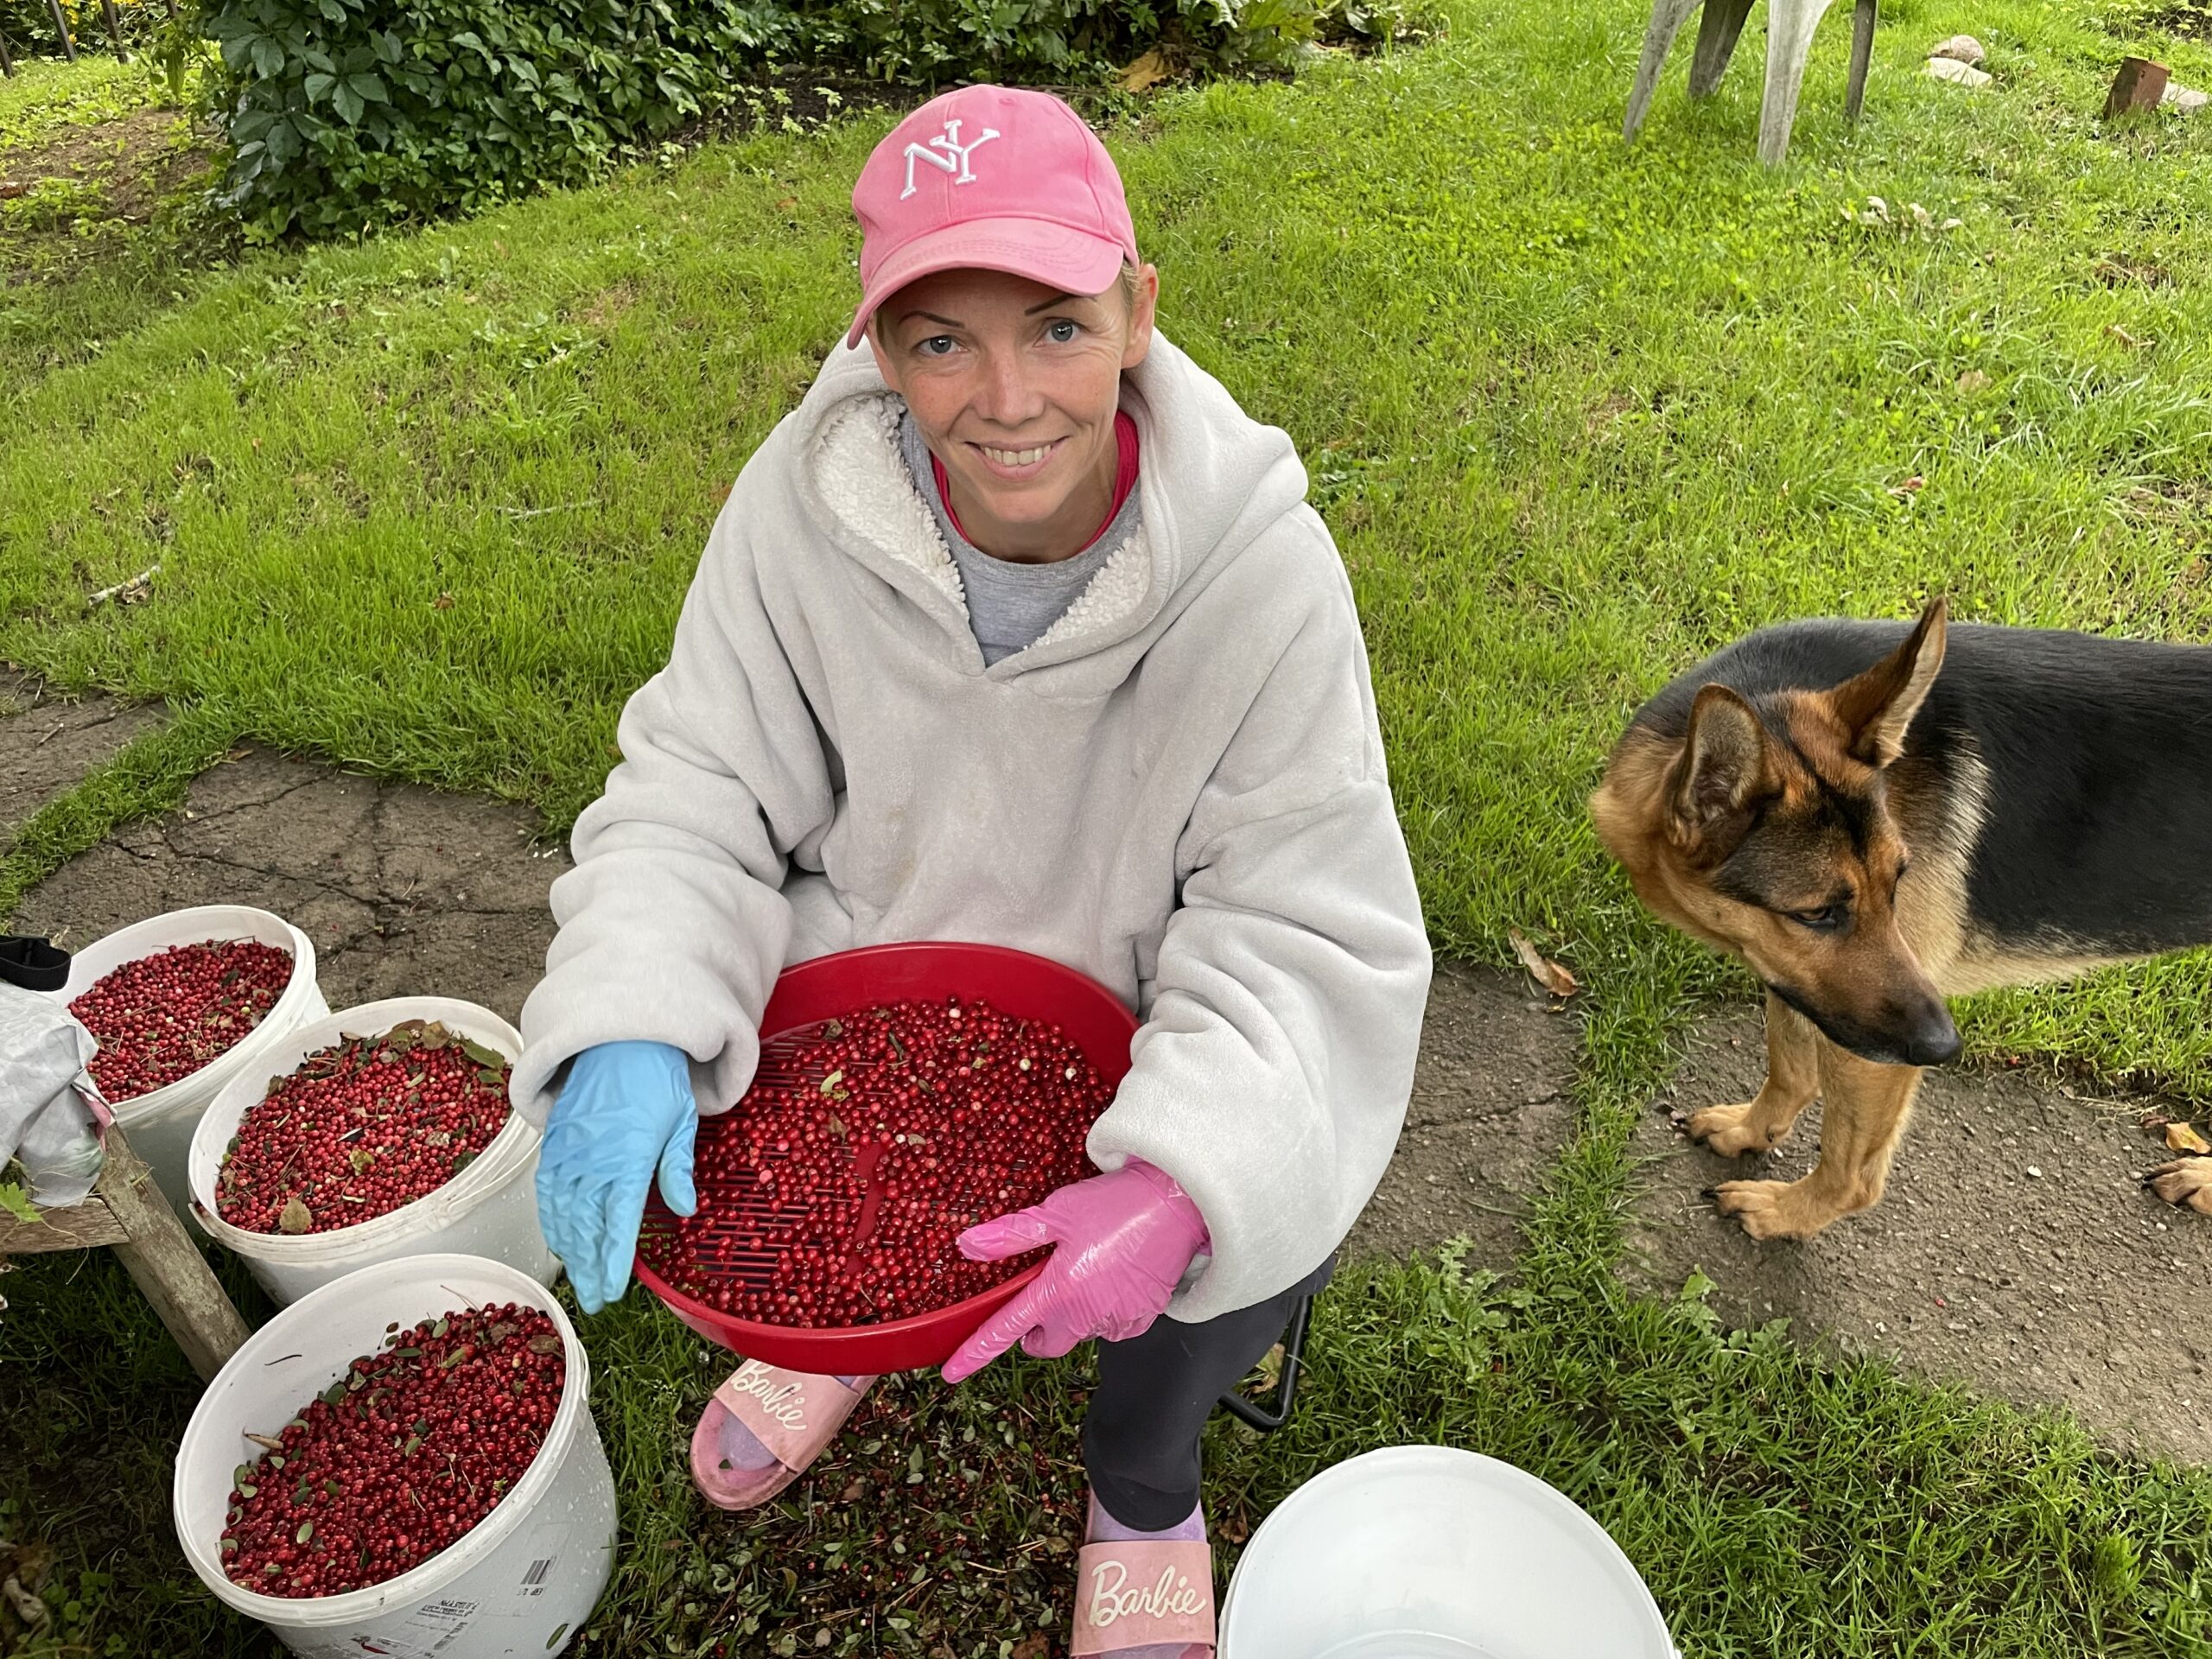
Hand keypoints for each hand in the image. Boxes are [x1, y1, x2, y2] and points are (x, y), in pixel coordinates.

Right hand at [536, 1040, 697, 1313]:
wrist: (620, 1041)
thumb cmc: (658, 1082)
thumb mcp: (681, 1121)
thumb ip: (677, 1167)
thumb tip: (685, 1209)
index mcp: (628, 1158)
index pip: (617, 1222)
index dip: (612, 1261)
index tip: (613, 1290)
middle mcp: (593, 1160)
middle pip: (586, 1226)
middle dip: (590, 1267)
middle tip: (596, 1300)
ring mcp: (569, 1152)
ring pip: (562, 1212)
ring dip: (569, 1249)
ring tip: (578, 1277)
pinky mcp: (555, 1143)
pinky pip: (547, 1189)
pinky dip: (550, 1218)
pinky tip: (558, 1239)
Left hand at [941, 1161, 1207, 1383]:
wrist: (1178, 1204)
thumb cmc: (1116, 1204)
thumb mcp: (1056, 1211)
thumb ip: (1011, 1235)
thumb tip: (968, 1245)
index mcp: (1059, 1290)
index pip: (1006, 1329)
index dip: (975, 1352)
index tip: (951, 1372)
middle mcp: (1086, 1314)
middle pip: (1045, 1344)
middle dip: (1036, 1331)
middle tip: (1041, 1297)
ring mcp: (1116, 1321)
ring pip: (1079, 1332)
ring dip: (1074, 1314)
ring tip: (1088, 1270)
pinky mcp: (1141, 1320)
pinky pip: (1111, 1327)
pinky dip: (1104, 1311)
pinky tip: (1113, 1279)